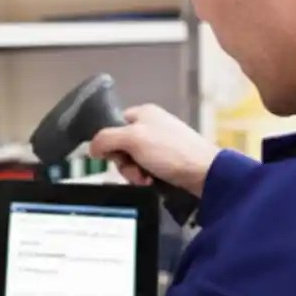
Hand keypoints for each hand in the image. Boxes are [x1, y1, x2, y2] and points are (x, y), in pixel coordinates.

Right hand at [88, 104, 221, 196]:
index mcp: (143, 113)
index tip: (115, 156)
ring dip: (134, 173)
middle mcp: (151, 125)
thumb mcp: (132, 139)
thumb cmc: (168, 151)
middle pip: (120, 146)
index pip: (112, 125)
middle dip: (124, 163)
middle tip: (135, 170)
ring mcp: (160, 144)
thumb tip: (91, 148)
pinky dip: (145, 177)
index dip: (109, 143)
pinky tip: (152, 182)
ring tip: (146, 179)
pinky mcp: (167, 161)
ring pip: (131, 160)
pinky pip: (145, 169)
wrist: (204, 172)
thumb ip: (106, 139)